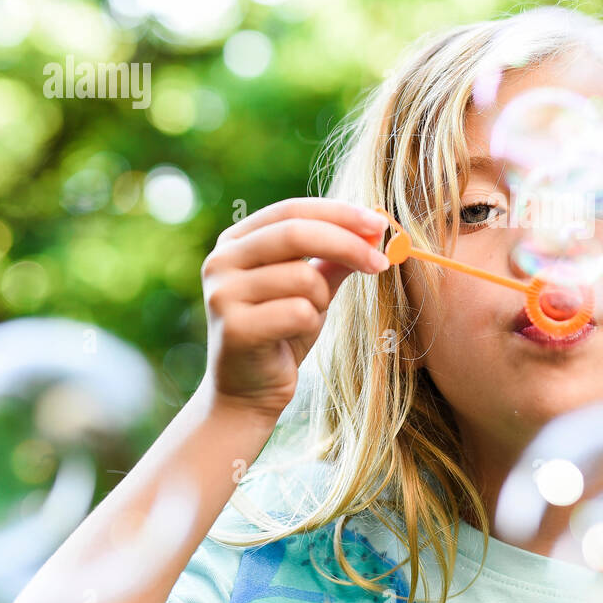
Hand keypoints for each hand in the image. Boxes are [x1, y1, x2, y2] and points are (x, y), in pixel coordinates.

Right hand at [198, 198, 389, 419]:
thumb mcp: (311, 289)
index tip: (379, 224)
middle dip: (347, 244)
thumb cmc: (282, 333)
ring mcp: (222, 293)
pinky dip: (311, 323)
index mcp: (236, 241)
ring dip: (322, 299)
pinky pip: (298, 312)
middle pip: (296, 233)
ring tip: (308, 317)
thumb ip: (333, 259)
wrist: (248, 392)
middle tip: (381, 261)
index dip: (339, 213)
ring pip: (302, 278)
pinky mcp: (234, 327)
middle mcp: (221, 260)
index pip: (292, 210)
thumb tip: (373, 231)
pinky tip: (292, 337)